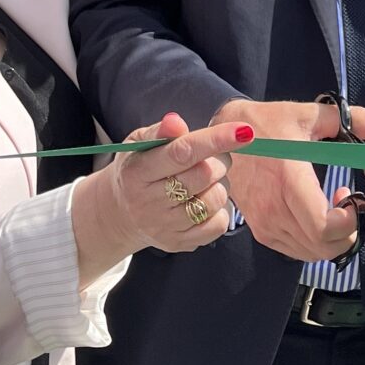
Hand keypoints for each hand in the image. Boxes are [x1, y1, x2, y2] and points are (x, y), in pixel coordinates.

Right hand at [69, 113, 247, 284]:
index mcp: (137, 172)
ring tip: (207, 179)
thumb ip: (160, 132)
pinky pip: (217, 225)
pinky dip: (220, 209)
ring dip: (220, 184)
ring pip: (213, 200)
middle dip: (219, 160)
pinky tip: (205, 199)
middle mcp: (148, 202)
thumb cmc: (137, 169)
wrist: (120, 212)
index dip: (215, 139)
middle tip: (215, 156)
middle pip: (203, 176)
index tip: (243, 130)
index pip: (182, 153)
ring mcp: (163, 226)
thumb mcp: (139, 144)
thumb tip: (176, 121)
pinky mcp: (177, 243)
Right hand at [211, 98, 364, 262]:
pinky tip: (316, 213)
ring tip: (334, 204)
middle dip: (348, 231)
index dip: (349, 223)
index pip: (323, 228)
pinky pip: (297, 250)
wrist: (222, 137)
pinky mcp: (261, 232)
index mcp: (288, 181)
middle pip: (323, 247)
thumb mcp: (309, 115)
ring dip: (332, 236)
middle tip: (350, 201)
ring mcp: (265, 225)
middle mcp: (274, 211)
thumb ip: (354, 120)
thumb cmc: (267, 125)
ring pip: (312, 253)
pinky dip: (315, 240)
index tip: (358, 201)